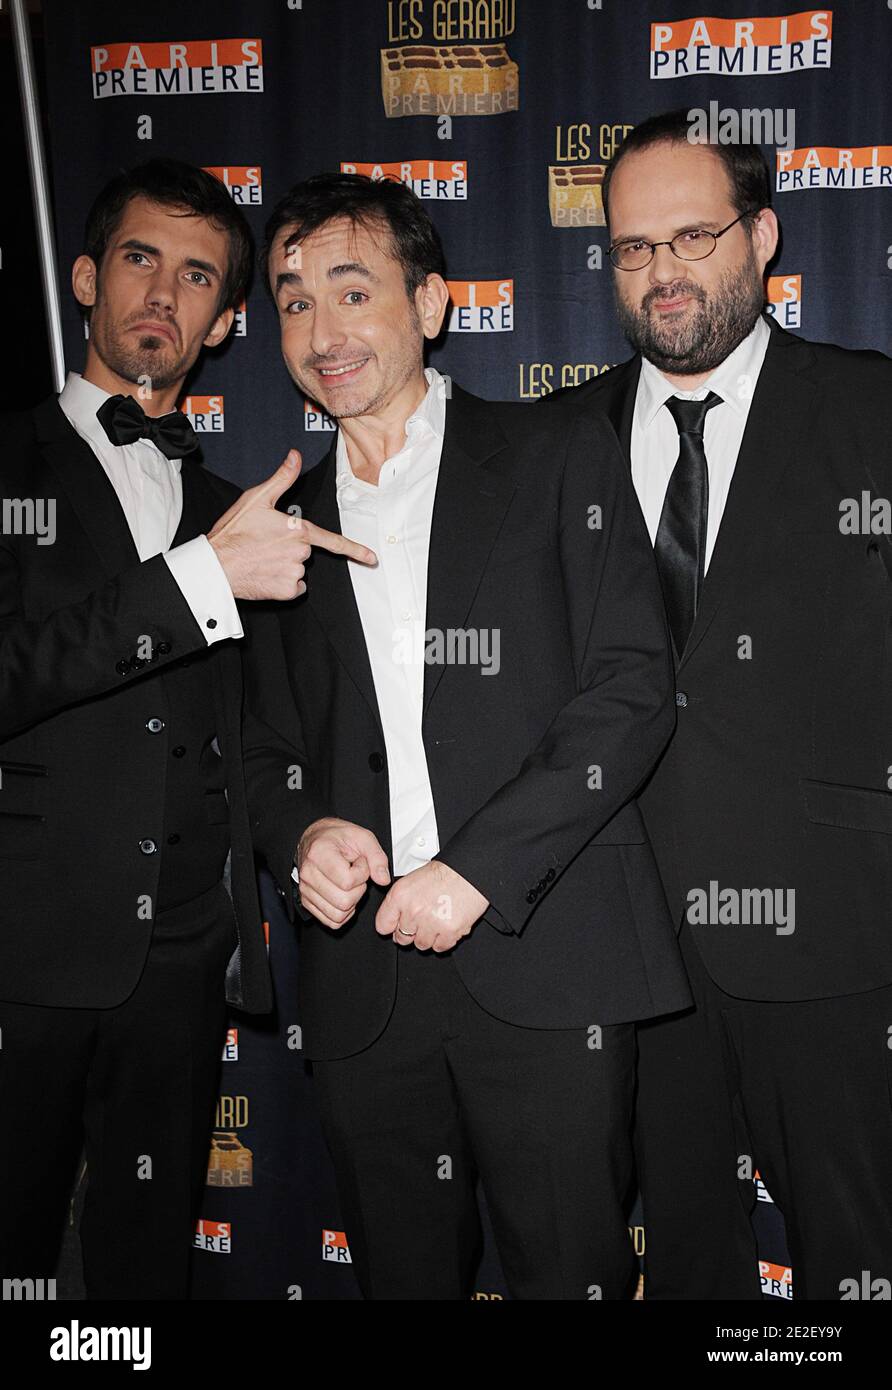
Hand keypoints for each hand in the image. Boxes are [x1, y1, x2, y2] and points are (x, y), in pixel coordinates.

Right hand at [208, 450, 375, 599]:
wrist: (216, 565)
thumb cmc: (234, 532)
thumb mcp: (257, 498)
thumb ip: (282, 478)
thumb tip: (295, 456)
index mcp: (298, 530)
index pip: (333, 541)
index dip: (355, 550)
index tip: (372, 558)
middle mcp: (300, 553)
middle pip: (306, 551)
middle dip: (290, 548)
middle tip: (265, 544)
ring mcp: (294, 573)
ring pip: (299, 569)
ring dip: (285, 565)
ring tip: (262, 558)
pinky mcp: (287, 590)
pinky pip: (293, 587)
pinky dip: (282, 582)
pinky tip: (265, 573)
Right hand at [296, 817, 390, 928]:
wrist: (316, 838)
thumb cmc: (339, 837)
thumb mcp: (363, 837)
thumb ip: (377, 857)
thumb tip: (383, 880)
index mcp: (319, 854)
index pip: (347, 881)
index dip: (362, 874)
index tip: (360, 862)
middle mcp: (308, 874)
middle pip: (343, 902)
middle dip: (358, 890)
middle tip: (356, 875)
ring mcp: (305, 890)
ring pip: (338, 915)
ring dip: (352, 903)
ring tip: (350, 884)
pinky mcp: (307, 902)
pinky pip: (331, 921)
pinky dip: (343, 913)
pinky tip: (345, 895)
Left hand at [375, 860, 487, 951]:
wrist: (469, 872)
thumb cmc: (444, 873)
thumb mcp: (412, 880)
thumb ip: (399, 901)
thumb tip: (392, 920)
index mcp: (400, 896)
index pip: (383, 925)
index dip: (391, 927)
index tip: (395, 927)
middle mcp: (413, 911)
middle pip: (402, 938)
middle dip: (411, 932)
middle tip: (422, 923)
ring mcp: (431, 923)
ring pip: (421, 944)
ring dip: (428, 936)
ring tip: (437, 921)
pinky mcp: (449, 932)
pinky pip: (440, 947)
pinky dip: (444, 940)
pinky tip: (446, 926)